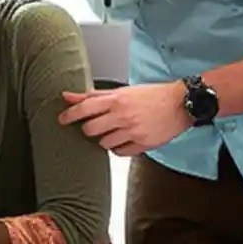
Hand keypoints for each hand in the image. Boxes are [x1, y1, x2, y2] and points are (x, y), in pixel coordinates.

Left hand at [60, 82, 189, 156]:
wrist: (180, 103)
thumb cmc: (151, 96)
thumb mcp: (121, 91)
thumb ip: (93, 96)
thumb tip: (67, 96)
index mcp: (116, 100)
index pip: (85, 107)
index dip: (69, 115)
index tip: (61, 119)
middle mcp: (122, 115)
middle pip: (91, 129)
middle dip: (88, 129)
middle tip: (94, 126)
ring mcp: (133, 130)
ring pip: (104, 143)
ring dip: (103, 139)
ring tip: (113, 132)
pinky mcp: (143, 143)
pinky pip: (120, 152)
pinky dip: (117, 148)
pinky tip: (122, 141)